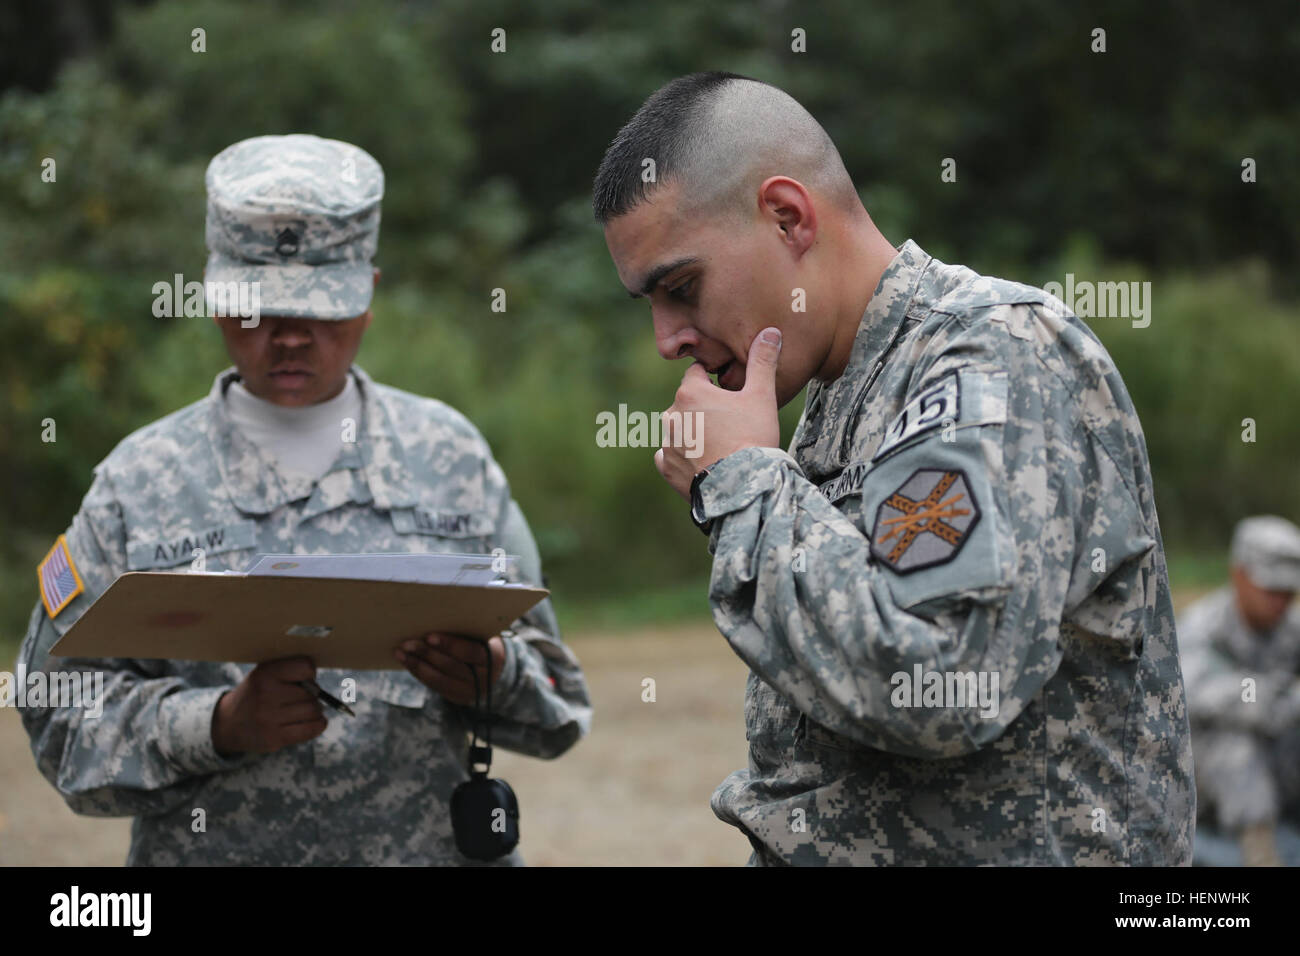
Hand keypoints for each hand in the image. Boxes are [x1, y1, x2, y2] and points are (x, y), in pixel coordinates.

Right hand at [211, 655, 324, 756]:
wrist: (228, 723)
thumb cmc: (256, 694)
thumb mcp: (264, 673)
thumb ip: (289, 670)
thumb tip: (319, 680)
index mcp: (265, 674)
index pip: (306, 667)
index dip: (309, 673)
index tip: (303, 678)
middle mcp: (266, 696)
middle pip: (312, 693)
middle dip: (312, 694)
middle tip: (302, 697)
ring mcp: (269, 719)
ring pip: (314, 711)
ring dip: (315, 710)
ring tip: (305, 709)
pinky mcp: (274, 739)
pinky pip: (311, 730)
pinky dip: (319, 724)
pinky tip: (315, 721)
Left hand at [395, 632, 504, 706]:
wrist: (492, 668)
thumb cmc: (482, 641)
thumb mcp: (481, 634)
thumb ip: (465, 630)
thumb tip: (431, 617)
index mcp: (493, 657)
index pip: (470, 651)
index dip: (449, 644)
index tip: (429, 636)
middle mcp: (484, 678)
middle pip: (451, 666)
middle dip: (427, 654)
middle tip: (407, 643)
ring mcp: (470, 691)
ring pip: (439, 680)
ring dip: (417, 665)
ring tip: (400, 653)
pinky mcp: (458, 698)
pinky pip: (435, 686)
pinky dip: (419, 674)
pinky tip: (407, 662)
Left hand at [655, 327, 782, 499]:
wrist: (742, 486)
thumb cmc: (752, 436)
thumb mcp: (762, 396)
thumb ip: (763, 361)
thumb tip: (771, 332)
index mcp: (690, 391)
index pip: (698, 374)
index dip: (716, 382)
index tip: (730, 394)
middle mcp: (671, 415)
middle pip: (688, 402)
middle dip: (704, 409)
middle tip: (730, 424)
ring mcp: (667, 443)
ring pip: (679, 429)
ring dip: (693, 433)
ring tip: (720, 445)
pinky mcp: (667, 468)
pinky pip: (669, 456)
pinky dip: (683, 457)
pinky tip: (702, 462)